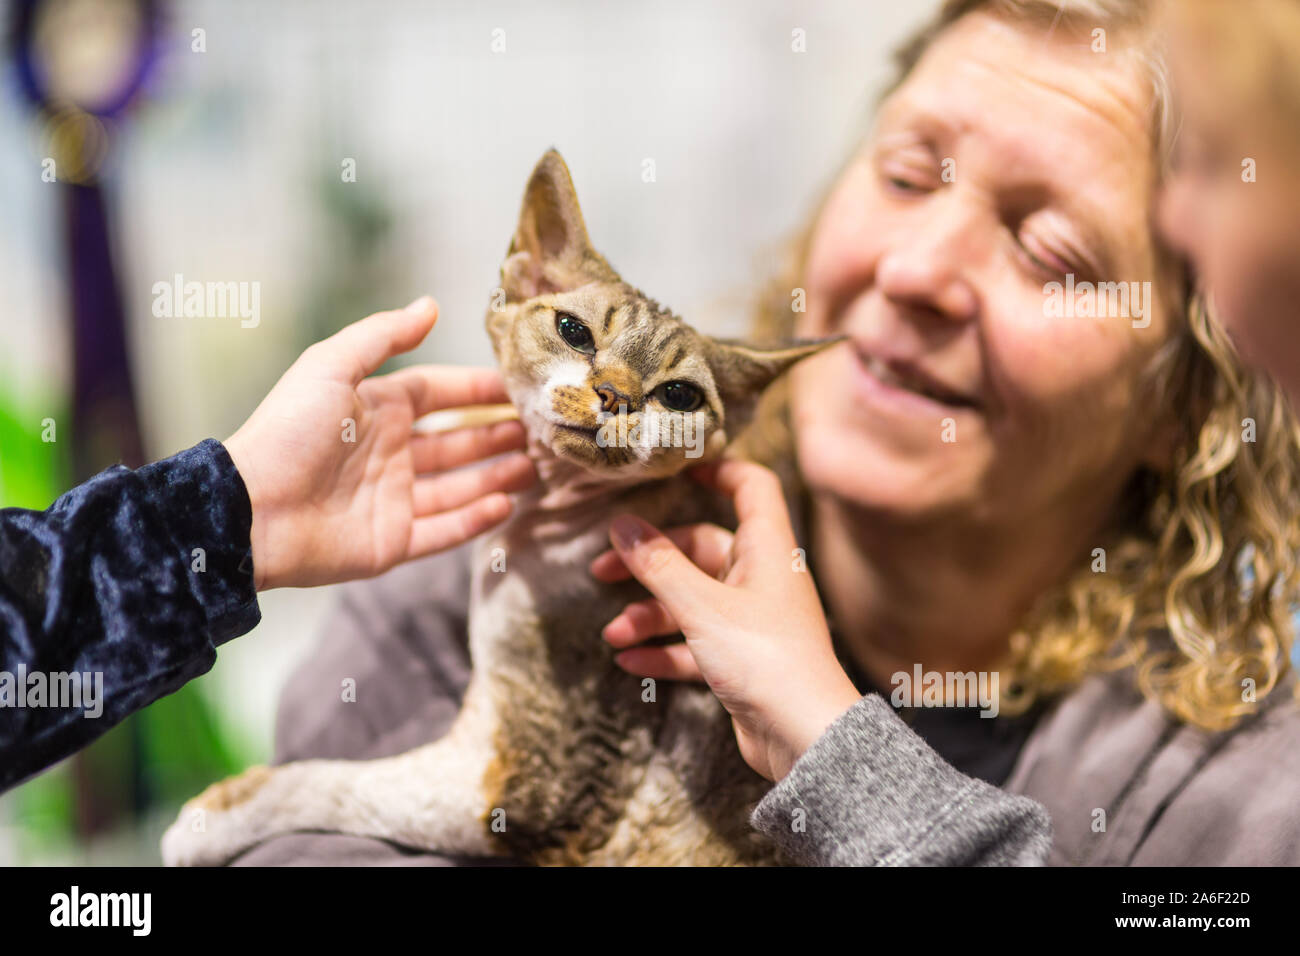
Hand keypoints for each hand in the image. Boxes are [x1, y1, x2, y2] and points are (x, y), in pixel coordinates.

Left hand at [223, 296, 535, 589]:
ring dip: (496, 475)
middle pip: (456, 441)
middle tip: (538, 430)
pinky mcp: (392, 542)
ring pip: (459, 486)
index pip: (439, 393)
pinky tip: (507, 504)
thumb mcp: (331, 367)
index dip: (477, 389)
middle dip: (496, 434)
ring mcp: (393, 499)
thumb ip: (383, 335)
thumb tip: (431, 305)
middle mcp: (390, 453)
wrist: (251, 510)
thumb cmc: (287, 432)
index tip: (517, 387)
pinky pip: (444, 529)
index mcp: (377, 409)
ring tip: (535, 467)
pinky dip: (476, 518)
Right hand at [590, 460, 860, 780]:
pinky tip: (629, 662)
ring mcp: (753, 621)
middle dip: (650, 562)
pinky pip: (696, 644)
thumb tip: (621, 524)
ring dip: (650, 614)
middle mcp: (762, 578)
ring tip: (613, 635)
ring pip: (692, 601)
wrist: (804, 737)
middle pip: (702, 549)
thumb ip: (658, 565)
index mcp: (768, 549)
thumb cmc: (765, 660)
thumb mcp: (701, 606)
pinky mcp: (743, 661)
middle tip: (602, 571)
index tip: (673, 470)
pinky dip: (664, 649)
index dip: (717, 470)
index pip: (751, 487)